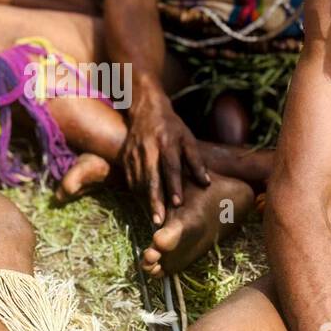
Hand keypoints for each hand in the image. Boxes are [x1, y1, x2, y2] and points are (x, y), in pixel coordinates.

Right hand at [120, 87, 209, 224]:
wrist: (145, 109)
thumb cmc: (171, 126)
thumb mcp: (188, 138)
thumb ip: (196, 161)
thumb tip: (206, 183)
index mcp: (166, 141)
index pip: (170, 166)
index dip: (174, 185)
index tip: (177, 203)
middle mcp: (148, 148)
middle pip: (151, 178)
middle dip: (154, 200)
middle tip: (158, 221)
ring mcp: (133, 152)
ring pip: (139, 181)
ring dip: (146, 200)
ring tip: (155, 217)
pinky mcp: (125, 157)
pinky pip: (131, 179)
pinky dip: (138, 193)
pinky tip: (146, 204)